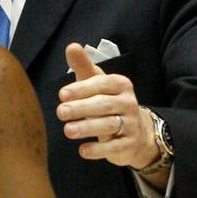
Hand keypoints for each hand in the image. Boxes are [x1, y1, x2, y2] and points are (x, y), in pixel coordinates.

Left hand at [57, 43, 158, 167]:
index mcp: (121, 84)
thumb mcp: (97, 83)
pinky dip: (99, 149)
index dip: (82, 89)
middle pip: (104, 105)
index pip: (101, 84)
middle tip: (60, 112)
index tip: (62, 95)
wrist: (136, 133)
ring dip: (88, 128)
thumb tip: (71, 46)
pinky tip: (83, 150)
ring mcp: (131, 124)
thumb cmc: (108, 103)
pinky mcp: (130, 144)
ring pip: (110, 125)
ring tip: (68, 131)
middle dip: (82, 108)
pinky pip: (115, 147)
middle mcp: (129, 102)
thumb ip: (83, 66)